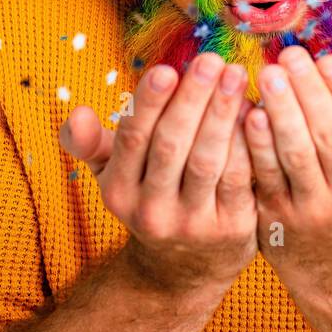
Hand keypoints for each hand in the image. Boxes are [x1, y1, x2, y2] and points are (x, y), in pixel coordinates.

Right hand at [60, 52, 257, 295]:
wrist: (182, 270)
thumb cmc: (150, 199)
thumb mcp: (114, 177)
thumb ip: (91, 143)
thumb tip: (76, 115)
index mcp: (119, 191)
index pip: (133, 138)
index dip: (151, 103)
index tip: (168, 68)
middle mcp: (151, 211)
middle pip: (171, 146)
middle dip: (192, 99)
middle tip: (212, 61)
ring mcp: (192, 224)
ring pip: (207, 161)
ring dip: (222, 114)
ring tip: (236, 75)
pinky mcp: (231, 231)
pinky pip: (238, 179)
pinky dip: (246, 143)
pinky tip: (255, 111)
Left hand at [243, 45, 331, 288]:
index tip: (326, 59)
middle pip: (328, 135)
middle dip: (308, 90)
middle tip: (290, 56)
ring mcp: (313, 210)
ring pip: (296, 153)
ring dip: (281, 109)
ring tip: (268, 74)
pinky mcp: (277, 217)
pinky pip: (267, 174)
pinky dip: (257, 143)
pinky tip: (249, 113)